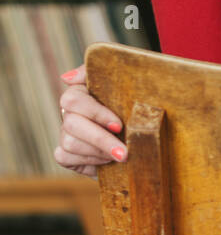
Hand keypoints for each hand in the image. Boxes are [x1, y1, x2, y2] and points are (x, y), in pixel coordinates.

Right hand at [55, 63, 126, 179]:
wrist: (141, 136)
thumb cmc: (133, 107)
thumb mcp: (125, 85)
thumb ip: (98, 72)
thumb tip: (67, 77)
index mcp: (80, 92)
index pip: (74, 100)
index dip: (96, 114)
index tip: (119, 126)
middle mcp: (69, 112)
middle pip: (71, 124)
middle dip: (101, 140)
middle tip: (124, 153)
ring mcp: (65, 133)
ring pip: (69, 143)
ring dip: (98, 152)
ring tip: (120, 156)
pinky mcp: (65, 154)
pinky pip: (64, 157)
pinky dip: (89, 161)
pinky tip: (107, 162)